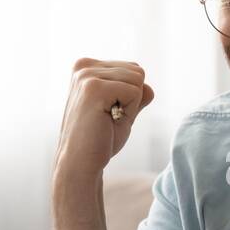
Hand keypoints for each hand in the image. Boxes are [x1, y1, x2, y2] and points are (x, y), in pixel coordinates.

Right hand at [53, 58, 154, 191]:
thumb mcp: (122, 111)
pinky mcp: (94, 88)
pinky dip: (129, 111)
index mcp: (87, 67)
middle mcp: (84, 66)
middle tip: (109, 118)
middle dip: (132, 99)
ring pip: (137, 80)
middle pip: (137, 72)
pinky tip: (107, 121)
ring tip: (106, 120)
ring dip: (130, 106)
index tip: (109, 112)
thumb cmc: (101, 139)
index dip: (130, 96)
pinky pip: (135, 92)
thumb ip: (136, 94)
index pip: (132, 69)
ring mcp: (87, 76)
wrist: (80, 163)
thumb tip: (148, 86)